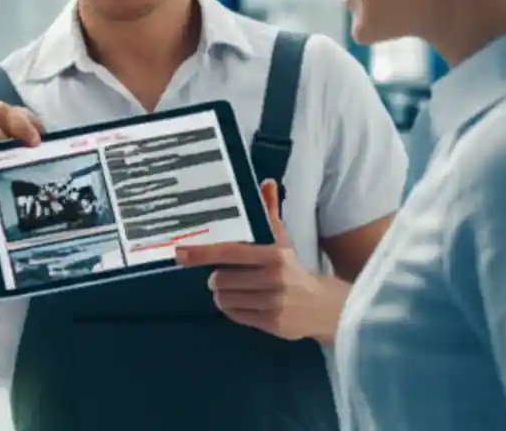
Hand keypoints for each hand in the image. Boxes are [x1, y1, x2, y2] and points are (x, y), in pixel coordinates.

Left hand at [175, 180, 349, 343]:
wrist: (325, 306)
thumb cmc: (294, 270)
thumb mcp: (282, 242)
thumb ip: (270, 213)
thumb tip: (267, 182)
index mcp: (274, 254)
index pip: (231, 252)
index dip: (203, 253)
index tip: (180, 253)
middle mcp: (273, 278)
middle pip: (222, 279)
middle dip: (217, 278)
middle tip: (222, 276)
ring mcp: (272, 302)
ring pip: (225, 299)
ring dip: (223, 295)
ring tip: (234, 290)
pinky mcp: (271, 323)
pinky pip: (235, 315)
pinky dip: (232, 309)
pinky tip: (243, 303)